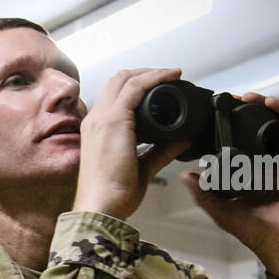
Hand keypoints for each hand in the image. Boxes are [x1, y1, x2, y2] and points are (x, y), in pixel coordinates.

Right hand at [72, 67, 191, 220]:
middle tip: (168, 76)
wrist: (101, 206)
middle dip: (144, 73)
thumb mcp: (142, 168)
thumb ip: (161, 152)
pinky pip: (135, 88)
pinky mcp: (114, 120)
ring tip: (172, 73)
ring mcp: (102, 118)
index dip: (137, 86)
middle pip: (117, 81)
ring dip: (150, 72)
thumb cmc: (113, 195)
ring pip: (125, 78)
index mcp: (97, 131)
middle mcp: (96, 120)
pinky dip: (155, 78)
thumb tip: (182, 140)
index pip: (114, 96)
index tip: (160, 87)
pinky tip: (171, 77)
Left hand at [180, 93, 278, 278]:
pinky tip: (273, 104)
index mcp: (259, 170)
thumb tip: (184, 177)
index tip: (221, 112)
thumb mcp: (223, 210)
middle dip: (252, 108)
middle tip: (234, 98)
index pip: (250, 138)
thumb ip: (204, 193)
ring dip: (270, 104)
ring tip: (251, 97)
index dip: (237, 123)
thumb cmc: (259, 231)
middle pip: (269, 124)